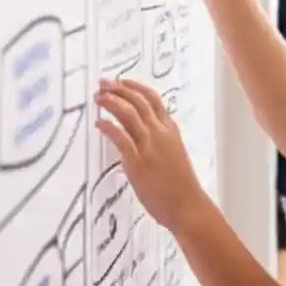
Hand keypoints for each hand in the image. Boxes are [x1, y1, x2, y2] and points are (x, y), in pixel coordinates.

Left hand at [95, 78, 210, 232]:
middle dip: (118, 89)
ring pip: (129, 114)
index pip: (153, 99)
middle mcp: (160, 133)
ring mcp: (149, 146)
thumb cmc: (180, 185)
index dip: (135, 87)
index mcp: (170, 130)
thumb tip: (141, 136)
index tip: (122, 81)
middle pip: (138, 102)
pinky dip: (108, 126)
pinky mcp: (138, 161)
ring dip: (111, 102)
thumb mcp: (174, 154)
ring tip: (98, 98)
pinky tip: (99, 123)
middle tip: (103, 84)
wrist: (186, 205)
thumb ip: (159, 141)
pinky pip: (120, 137)